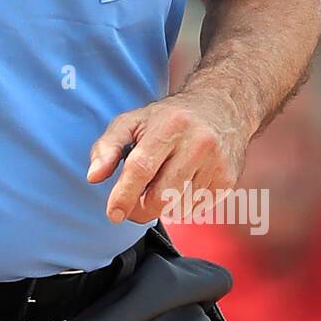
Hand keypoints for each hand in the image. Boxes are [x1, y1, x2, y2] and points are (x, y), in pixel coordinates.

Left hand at [86, 91, 249, 225]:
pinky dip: (180, 206)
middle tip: (131, 203)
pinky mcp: (226, 181)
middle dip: (139, 209)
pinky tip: (179, 185)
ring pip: (177, 208)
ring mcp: (215, 164)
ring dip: (160, 207)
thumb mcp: (133, 121)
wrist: (222, 108)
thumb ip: (108, 146)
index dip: (124, 195)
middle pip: (160, 196)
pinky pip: (195, 210)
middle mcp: (197, 144)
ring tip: (159, 185)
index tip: (113, 213)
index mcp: (169, 126)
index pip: (141, 168)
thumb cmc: (169, 117)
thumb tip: (93, 176)